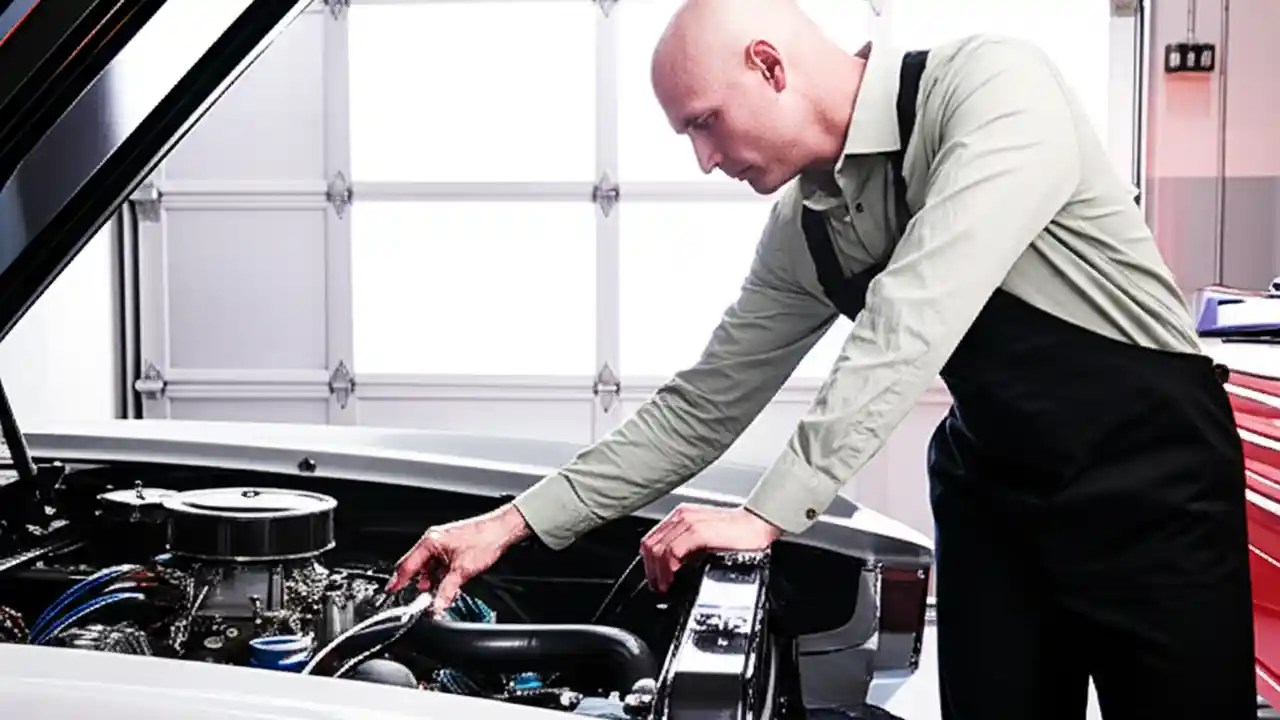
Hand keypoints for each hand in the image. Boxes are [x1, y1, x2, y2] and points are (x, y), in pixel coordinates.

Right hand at [385, 504, 530, 615]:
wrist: (503, 529)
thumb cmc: (485, 539)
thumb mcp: (462, 571)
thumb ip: (446, 590)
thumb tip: (437, 606)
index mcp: (430, 542)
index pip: (406, 565)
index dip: (398, 581)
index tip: (391, 591)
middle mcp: (434, 540)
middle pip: (417, 567)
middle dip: (420, 583)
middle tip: (424, 597)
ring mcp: (443, 542)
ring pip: (430, 566)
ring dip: (433, 580)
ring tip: (442, 591)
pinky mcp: (452, 546)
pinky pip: (440, 563)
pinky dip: (442, 574)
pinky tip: (450, 583)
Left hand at [639, 504, 782, 592]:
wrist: (756, 526)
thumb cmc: (737, 533)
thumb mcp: (704, 537)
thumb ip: (686, 546)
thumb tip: (672, 566)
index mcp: (681, 515)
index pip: (652, 538)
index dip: (648, 561)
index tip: (654, 577)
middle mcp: (682, 516)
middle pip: (650, 544)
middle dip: (650, 569)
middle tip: (658, 585)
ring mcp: (689, 522)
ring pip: (658, 549)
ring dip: (657, 571)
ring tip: (664, 585)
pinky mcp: (698, 532)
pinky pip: (672, 552)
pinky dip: (668, 568)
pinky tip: (673, 578)